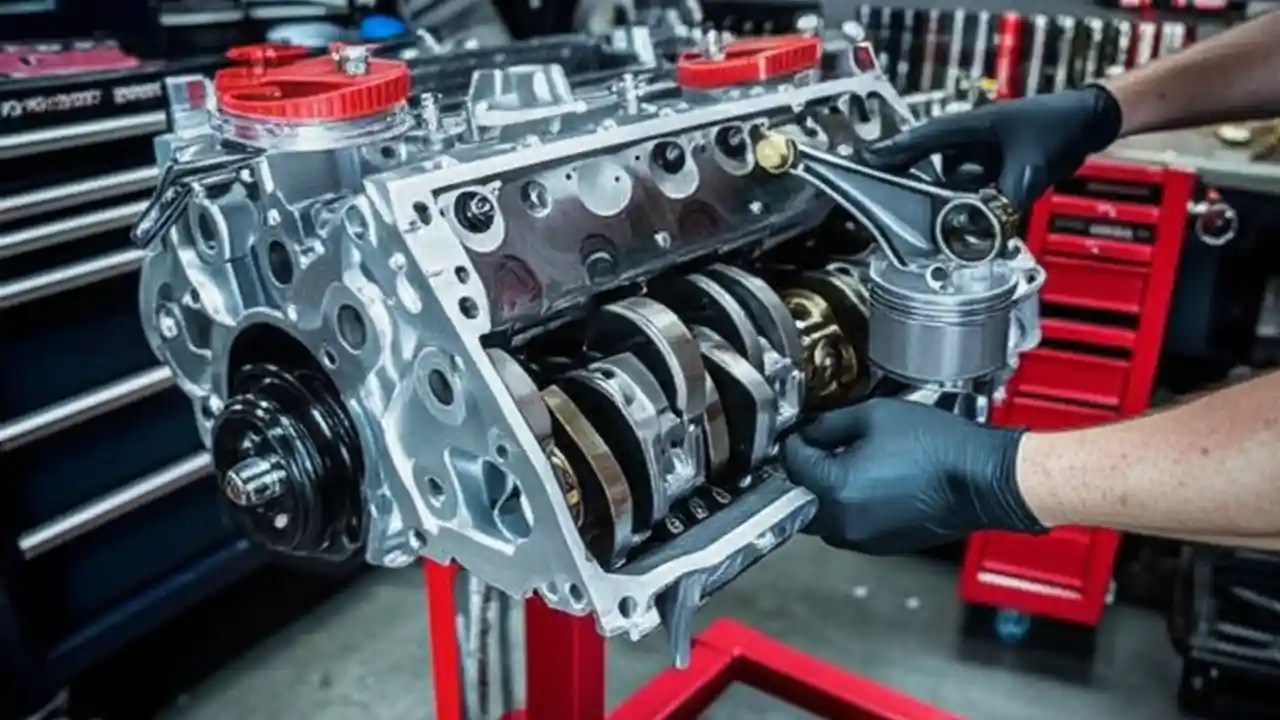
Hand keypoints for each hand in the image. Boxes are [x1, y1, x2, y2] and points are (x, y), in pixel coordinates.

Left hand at [783, 399, 1044, 553]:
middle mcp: (843, 523)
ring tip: (848, 461)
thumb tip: (808, 431)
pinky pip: (849, 526)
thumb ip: (829, 424)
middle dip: (806, 469)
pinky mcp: (880, 546)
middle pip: (800, 494)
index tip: (802, 429)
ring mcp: (862, 539)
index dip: (796, 440)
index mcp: (835, 490)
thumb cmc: (938, 448)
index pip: (792, 462)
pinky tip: (870, 481)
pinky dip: (849, 506)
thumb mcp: (874, 416)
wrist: (981, 479)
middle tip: (820, 445)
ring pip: (822, 515)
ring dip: (826, 490)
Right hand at [862, 86, 1122, 209]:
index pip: (917, 142)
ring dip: (965, 203)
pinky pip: (970, 192)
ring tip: (984, 205)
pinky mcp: (985, 168)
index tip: (861, 168)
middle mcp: (964, 139)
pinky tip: (995, 205)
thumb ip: (1004, 202)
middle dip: (930, 197)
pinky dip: (977, 204)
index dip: (888, 158)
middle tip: (916, 217)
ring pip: (952, 189)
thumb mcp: (1030, 168)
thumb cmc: (1057, 127)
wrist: (1087, 121)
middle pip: (930, 174)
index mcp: (966, 126)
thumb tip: (986, 232)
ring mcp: (974, 154)